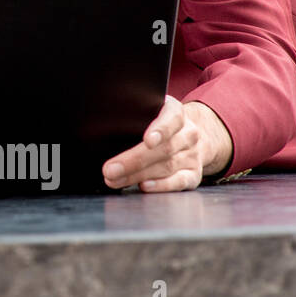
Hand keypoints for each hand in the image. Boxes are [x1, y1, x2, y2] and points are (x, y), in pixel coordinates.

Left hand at [102, 96, 232, 191]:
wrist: (191, 135)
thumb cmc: (158, 122)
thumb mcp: (149, 110)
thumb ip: (134, 114)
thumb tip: (101, 125)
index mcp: (176, 112)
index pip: (171, 118)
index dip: (160, 129)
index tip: (147, 140)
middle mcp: (188, 134)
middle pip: (163, 149)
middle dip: (133, 161)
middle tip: (110, 169)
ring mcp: (192, 155)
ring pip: (166, 166)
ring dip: (137, 175)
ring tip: (114, 179)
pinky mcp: (194, 174)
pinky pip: (179, 181)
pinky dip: (161, 185)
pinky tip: (144, 186)